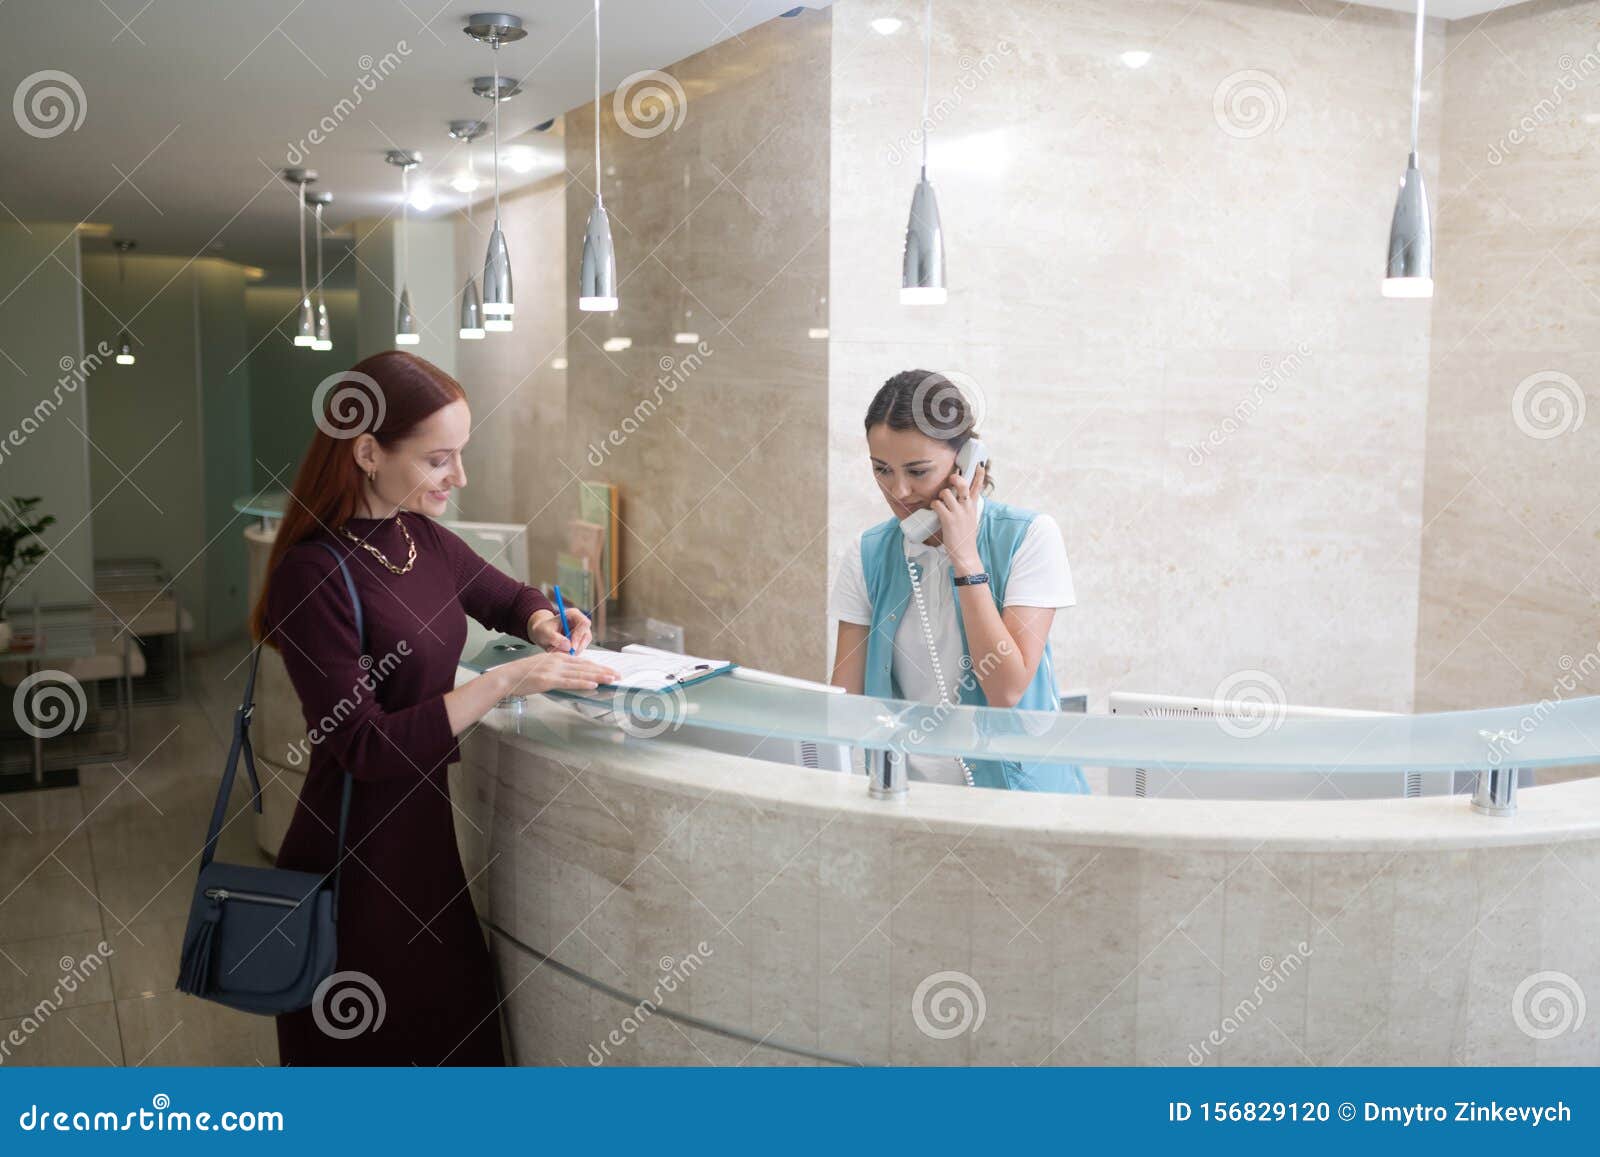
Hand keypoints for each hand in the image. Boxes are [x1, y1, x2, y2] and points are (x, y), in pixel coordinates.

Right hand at [498, 651, 619, 696]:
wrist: (507, 676)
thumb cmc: (524, 674)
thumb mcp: (544, 666)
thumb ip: (558, 669)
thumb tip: (573, 676)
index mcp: (558, 656)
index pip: (583, 662)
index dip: (598, 666)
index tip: (610, 670)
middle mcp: (558, 661)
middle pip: (586, 666)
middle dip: (603, 671)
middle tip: (618, 675)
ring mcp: (554, 670)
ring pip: (581, 673)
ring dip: (598, 677)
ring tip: (612, 679)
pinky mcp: (549, 680)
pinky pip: (569, 682)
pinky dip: (583, 683)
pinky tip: (593, 685)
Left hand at [531, 607, 592, 652]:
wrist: (541, 634)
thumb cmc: (542, 629)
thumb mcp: (545, 632)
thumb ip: (555, 638)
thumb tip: (569, 646)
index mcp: (573, 614)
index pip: (584, 623)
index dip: (579, 635)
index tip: (571, 647)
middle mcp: (580, 623)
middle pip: (587, 636)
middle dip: (576, 647)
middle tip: (563, 653)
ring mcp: (581, 633)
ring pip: (583, 645)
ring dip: (570, 651)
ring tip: (555, 650)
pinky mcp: (579, 642)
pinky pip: (578, 651)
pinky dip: (568, 654)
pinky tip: (558, 651)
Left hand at [931, 460, 984, 573]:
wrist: (965, 553)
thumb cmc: (965, 536)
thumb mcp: (970, 518)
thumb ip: (966, 507)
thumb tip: (958, 498)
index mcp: (973, 506)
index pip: (978, 486)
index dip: (978, 474)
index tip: (978, 464)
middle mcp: (967, 507)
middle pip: (962, 484)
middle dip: (955, 478)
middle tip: (951, 479)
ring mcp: (958, 513)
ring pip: (946, 493)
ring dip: (940, 496)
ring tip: (939, 503)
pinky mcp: (949, 519)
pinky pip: (937, 504)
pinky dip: (934, 505)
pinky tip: (934, 510)